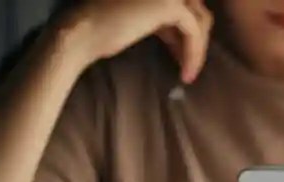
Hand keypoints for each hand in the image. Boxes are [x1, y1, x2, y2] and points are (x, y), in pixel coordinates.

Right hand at [56, 0, 212, 83]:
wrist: (82, 32)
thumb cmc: (102, 31)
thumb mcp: (140, 22)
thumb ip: (162, 22)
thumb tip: (183, 37)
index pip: (186, 4)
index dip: (188, 29)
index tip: (179, 54)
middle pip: (198, 9)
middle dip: (196, 37)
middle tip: (187, 63)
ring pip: (200, 19)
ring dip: (198, 48)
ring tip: (189, 72)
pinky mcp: (169, 4)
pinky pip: (194, 31)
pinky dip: (194, 54)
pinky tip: (186, 73)